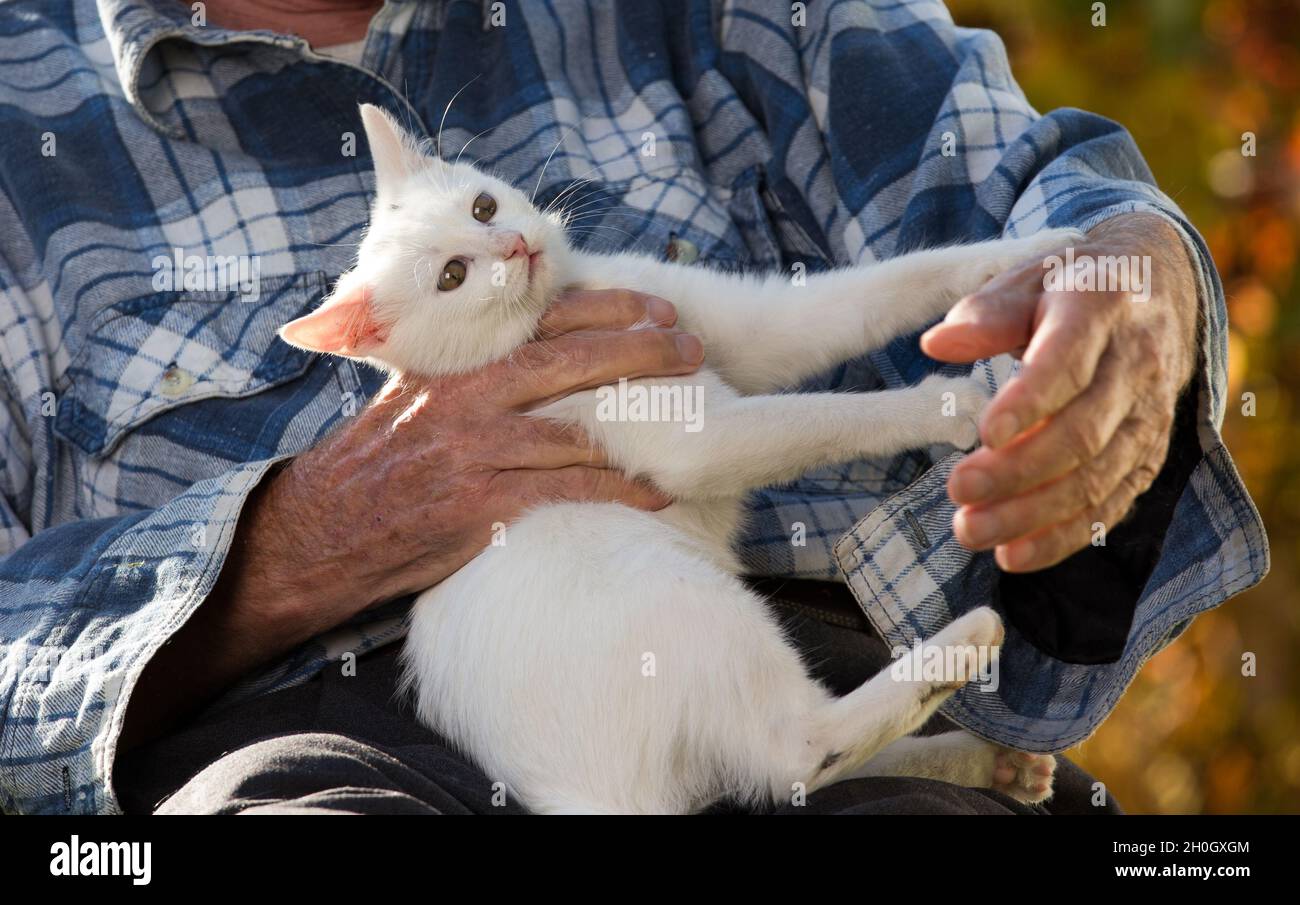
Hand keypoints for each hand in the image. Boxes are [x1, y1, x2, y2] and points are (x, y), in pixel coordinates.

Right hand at [120, 289, 701, 746]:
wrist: (321, 532)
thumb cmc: (374, 462)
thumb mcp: (411, 393)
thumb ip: (464, 365)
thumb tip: (529, 343)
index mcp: (454, 364)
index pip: (540, 319)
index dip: (607, 307)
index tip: (658, 306)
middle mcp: (466, 400)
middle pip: (570, 361)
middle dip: (641, 351)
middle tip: (693, 350)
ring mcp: (472, 453)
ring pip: (573, 430)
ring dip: (638, 426)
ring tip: (691, 424)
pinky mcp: (478, 507)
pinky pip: (562, 493)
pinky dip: (614, 491)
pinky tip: (655, 492)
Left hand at [920, 213, 1198, 572]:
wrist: (1159, 290)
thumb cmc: (1074, 285)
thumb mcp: (1031, 277)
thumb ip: (987, 311)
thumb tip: (937, 342)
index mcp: (1101, 311)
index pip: (1069, 361)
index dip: (1030, 400)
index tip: (985, 432)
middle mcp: (1135, 368)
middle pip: (1082, 432)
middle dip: (1017, 470)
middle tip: (957, 490)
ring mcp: (1147, 418)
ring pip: (1096, 478)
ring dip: (1031, 514)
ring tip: (970, 531)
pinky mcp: (1148, 456)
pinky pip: (1110, 506)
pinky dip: (1063, 537)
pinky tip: (1013, 555)